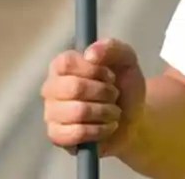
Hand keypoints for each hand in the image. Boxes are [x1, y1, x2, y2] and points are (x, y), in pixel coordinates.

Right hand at [41, 38, 146, 157]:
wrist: (133, 118)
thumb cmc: (124, 86)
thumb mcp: (127, 60)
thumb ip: (112, 48)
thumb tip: (90, 54)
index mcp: (63, 66)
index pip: (66, 63)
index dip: (94, 70)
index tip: (110, 75)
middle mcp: (51, 88)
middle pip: (74, 87)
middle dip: (104, 92)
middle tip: (114, 95)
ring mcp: (51, 113)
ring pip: (77, 112)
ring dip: (105, 112)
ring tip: (113, 111)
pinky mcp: (56, 136)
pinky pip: (76, 133)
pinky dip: (99, 130)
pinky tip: (107, 126)